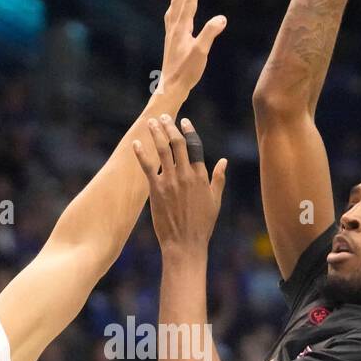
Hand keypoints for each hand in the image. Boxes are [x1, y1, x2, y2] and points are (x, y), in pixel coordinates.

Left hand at [134, 115, 226, 251]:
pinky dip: (141, 153)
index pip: (195, 146)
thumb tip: (224, 161)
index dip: (189, 131)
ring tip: (151, 122)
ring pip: (163, 150)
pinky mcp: (156, 190)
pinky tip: (136, 143)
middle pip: (178, 144)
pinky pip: (147, 167)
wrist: (185, 244)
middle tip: (164, 116)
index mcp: (201, 176)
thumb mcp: (215, 201)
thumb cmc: (202, 225)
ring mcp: (170, 182)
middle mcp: (186, 175)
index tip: (184, 121)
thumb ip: (219, 179)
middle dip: (170, 127)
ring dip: (156, 134)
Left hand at [157, 0, 226, 99]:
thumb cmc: (186, 72)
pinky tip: (176, 16)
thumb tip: (222, 18)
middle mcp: (174, 28)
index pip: (190, 0)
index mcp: (181, 28)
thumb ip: (210, 33)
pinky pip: (172, 19)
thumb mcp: (201, 52)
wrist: (171, 88)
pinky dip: (175, 10)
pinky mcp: (171, 43)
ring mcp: (171, 35)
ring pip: (173, 8)